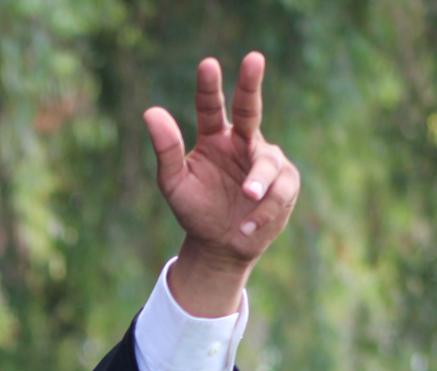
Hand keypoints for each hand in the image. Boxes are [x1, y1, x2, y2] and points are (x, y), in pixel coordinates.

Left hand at [143, 52, 300, 316]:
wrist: (220, 246)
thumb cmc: (196, 210)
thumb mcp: (174, 184)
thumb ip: (166, 150)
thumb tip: (150, 111)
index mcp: (214, 137)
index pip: (211, 107)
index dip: (209, 87)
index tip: (207, 64)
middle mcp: (242, 142)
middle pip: (249, 109)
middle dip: (251, 84)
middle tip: (253, 58)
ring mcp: (266, 160)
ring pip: (267, 161)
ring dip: (258, 179)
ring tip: (247, 195)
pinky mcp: (286, 183)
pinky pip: (280, 191)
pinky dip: (264, 209)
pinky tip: (246, 227)